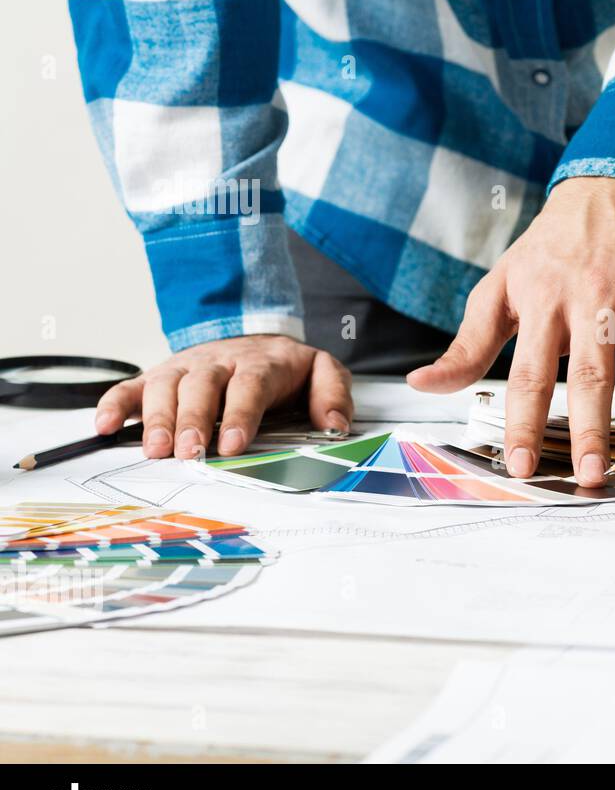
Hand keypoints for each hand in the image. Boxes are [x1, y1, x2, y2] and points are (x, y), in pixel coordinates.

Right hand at [95, 334, 351, 458]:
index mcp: (260, 363)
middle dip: (194, 419)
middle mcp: (219, 362)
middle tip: (189, 452)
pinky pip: (132, 386)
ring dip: (157, 417)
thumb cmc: (286, 368)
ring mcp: (186, 368)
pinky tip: (103, 426)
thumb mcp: (321, 371)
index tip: (233, 443)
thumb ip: (333, 394)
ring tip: (155, 449)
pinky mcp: (161, 375)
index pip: (249, 386)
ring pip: (166, 385)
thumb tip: (335, 424)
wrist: (255, 337)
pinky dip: (114, 404)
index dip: (240, 414)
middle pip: (202, 386)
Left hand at [407, 177, 614, 485]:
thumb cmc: (551, 251)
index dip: (523, 424)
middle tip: (591, 477)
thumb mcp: (501, 288)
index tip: (521, 467)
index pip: (529, 373)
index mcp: (543, 298)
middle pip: (592, 374)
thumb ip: (468, 345)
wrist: (614, 190)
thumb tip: (423, 385)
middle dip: (592, 431)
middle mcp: (594, 294)